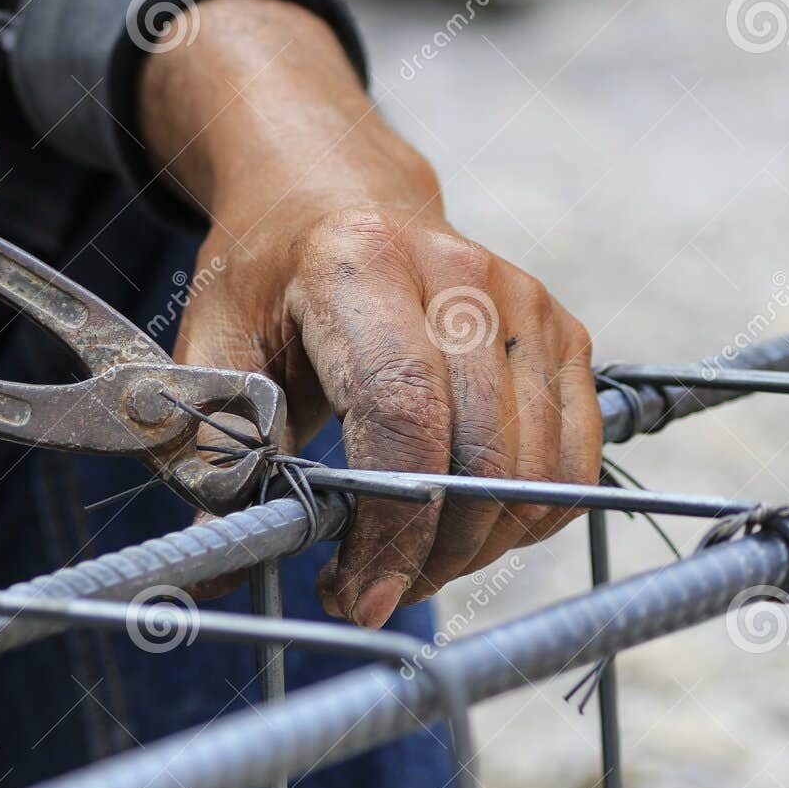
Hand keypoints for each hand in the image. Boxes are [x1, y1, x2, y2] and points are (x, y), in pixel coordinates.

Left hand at [140, 0, 600, 626]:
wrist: (337, 189)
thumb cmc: (272, 275)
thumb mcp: (214, 344)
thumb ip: (214, 452)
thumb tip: (221, 570)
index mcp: (359, 266)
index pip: (402, 415)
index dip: (391, 526)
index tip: (361, 599)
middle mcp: (458, 276)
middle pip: (480, 454)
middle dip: (431, 556)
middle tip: (371, 594)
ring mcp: (524, 302)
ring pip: (537, 470)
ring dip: (476, 548)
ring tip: (409, 563)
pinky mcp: (563, 330)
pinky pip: (574, 459)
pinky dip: (527, 518)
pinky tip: (463, 527)